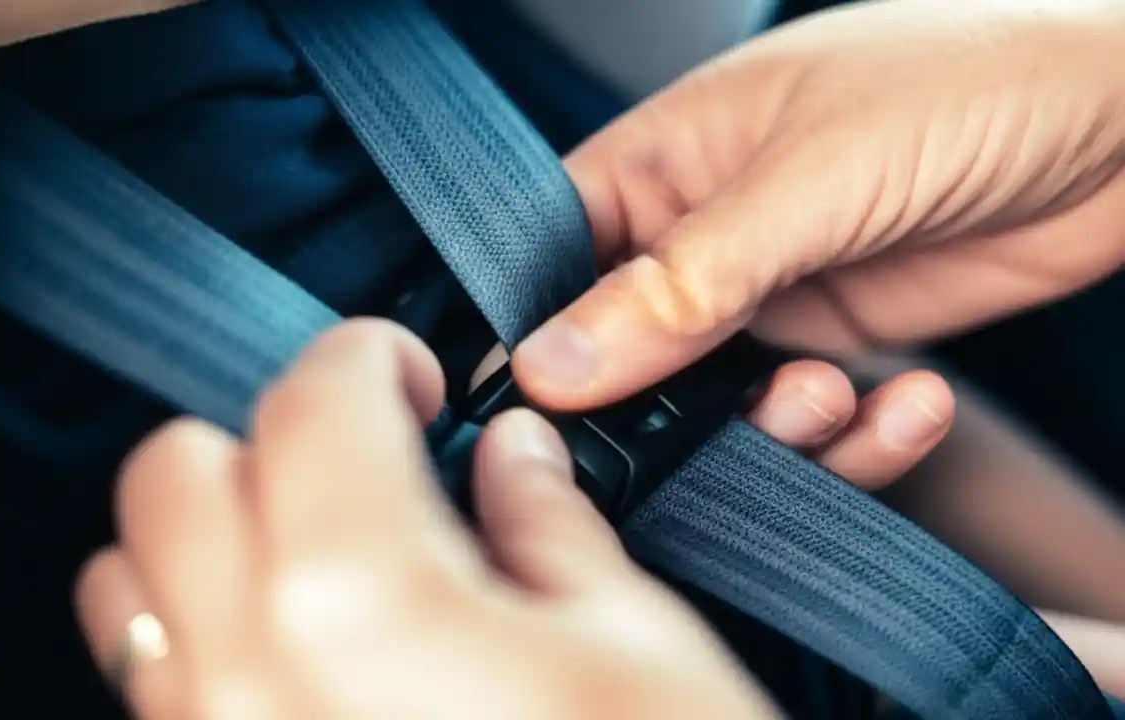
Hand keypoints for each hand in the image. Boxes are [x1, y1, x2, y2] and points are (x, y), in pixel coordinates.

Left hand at [72, 320, 953, 718]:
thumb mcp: (638, 649)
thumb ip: (551, 525)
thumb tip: (515, 457)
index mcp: (365, 603)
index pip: (312, 399)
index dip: (370, 357)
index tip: (412, 378)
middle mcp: (249, 679)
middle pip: (174, 471)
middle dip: (271, 436)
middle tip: (369, 464)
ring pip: (127, 579)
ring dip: (212, 533)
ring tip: (325, 555)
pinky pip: (148, 689)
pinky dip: (201, 634)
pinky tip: (308, 655)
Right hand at [513, 0, 1124, 410]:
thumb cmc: (973, 83)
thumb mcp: (811, 180)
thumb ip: (682, 281)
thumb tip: (553, 360)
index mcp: (667, 159)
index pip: (552, 254)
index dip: (541, 333)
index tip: (548, 408)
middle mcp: (703, 232)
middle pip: (627, 350)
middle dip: (660, 409)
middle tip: (704, 433)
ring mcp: (769, 294)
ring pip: (714, 406)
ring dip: (770, 430)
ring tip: (830, 394)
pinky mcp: (839, 342)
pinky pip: (808, 421)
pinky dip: (850, 440)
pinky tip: (906, 402)